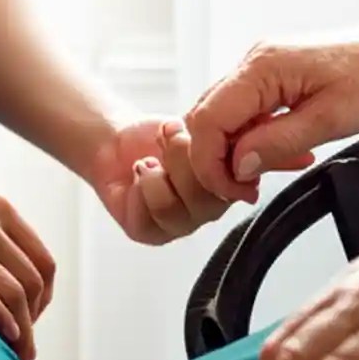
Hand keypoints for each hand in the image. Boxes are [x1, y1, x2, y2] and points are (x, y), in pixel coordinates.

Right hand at [0, 171, 55, 359]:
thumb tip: (14, 278)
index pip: (43, 262)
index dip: (45, 298)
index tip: (32, 320)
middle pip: (31, 281)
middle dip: (35, 320)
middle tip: (26, 348)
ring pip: (11, 290)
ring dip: (21, 329)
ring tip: (17, 353)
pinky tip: (2, 336)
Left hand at [90, 117, 239, 244]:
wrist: (120, 138)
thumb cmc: (161, 135)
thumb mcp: (197, 127)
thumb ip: (220, 141)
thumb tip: (233, 142)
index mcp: (231, 183)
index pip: (238, 186)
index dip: (214, 157)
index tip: (194, 133)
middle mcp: (212, 208)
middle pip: (207, 201)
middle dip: (180, 159)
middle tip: (168, 136)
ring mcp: (183, 224)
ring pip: (173, 210)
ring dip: (156, 176)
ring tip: (148, 160)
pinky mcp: (151, 232)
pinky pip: (149, 216)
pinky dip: (140, 186)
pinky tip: (139, 173)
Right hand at [185, 25, 358, 202]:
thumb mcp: (330, 121)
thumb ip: (277, 144)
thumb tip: (239, 165)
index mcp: (263, 66)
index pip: (207, 119)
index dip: (211, 163)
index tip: (235, 189)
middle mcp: (255, 61)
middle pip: (207, 119)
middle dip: (220, 161)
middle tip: (248, 189)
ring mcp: (261, 66)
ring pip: (224, 118)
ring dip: (240, 152)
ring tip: (270, 172)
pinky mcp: (272, 75)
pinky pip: (246, 112)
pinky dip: (255, 139)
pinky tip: (282, 152)